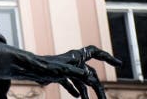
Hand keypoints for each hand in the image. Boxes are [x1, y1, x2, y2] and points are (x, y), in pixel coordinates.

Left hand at [0, 43, 120, 98]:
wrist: (27, 68)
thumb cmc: (44, 66)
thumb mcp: (63, 71)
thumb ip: (78, 74)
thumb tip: (92, 78)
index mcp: (75, 57)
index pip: (95, 53)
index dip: (107, 57)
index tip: (118, 64)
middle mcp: (72, 62)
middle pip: (91, 74)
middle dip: (98, 88)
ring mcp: (66, 68)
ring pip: (82, 81)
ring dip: (87, 92)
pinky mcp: (58, 75)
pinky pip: (71, 83)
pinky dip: (75, 90)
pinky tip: (77, 98)